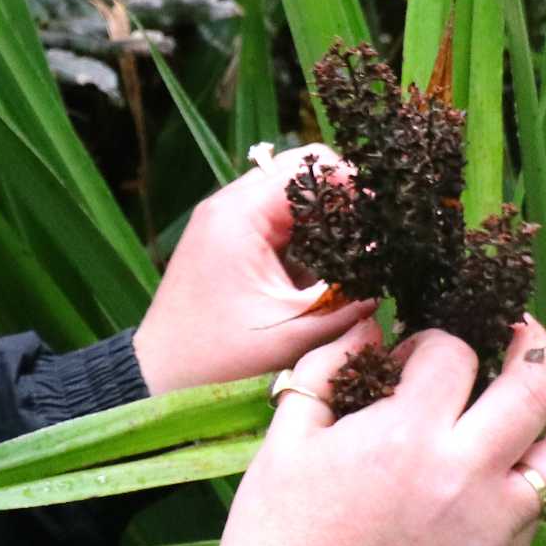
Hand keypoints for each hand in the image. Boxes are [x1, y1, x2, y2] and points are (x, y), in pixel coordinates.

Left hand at [129, 145, 374, 394]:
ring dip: (326, 220)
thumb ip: (347, 298)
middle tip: (376, 233)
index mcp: (239, 214)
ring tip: (358, 251)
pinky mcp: (229, 243)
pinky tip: (328, 269)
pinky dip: (307, 239)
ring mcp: (226, 223)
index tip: (382, 214)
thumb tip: (387, 268)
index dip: (352, 183)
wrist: (158, 379)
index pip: (309, 166)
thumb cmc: (217, 358)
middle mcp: (229, 207)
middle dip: (344, 199)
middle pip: (301, 174)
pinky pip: (278, 224)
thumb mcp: (293, 330)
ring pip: (292, 199)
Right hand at [215, 315, 545, 545]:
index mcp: (406, 433)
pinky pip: (544, 502)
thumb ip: (326, 369)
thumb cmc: (281, 536)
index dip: (433, 342)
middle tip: (518, 330)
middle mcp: (463, 471)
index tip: (413, 356)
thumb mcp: (286, 439)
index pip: (452, 354)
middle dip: (528, 345)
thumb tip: (367, 326)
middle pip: (528, 386)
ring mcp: (493, 519)